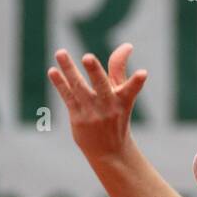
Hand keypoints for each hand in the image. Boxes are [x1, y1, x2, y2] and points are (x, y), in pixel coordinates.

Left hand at [46, 43, 146, 158]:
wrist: (109, 151)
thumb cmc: (116, 116)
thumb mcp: (121, 93)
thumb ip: (120, 68)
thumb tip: (127, 45)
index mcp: (123, 100)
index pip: (132, 89)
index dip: (137, 81)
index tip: (143, 73)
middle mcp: (108, 106)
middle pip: (101, 86)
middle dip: (95, 71)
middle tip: (87, 57)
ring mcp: (92, 113)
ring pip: (79, 87)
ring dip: (69, 69)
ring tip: (60, 52)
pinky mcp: (78, 118)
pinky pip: (68, 97)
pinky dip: (60, 83)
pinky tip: (53, 70)